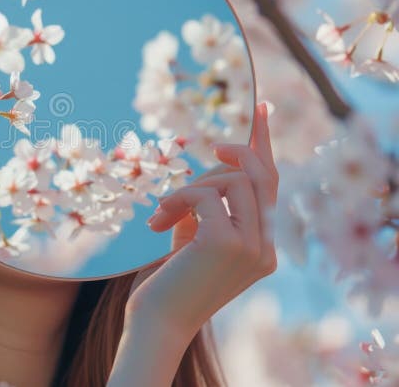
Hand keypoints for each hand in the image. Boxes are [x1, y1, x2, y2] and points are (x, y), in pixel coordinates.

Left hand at [107, 103, 278, 385]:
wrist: (157, 321)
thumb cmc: (171, 279)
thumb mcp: (197, 235)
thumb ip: (213, 205)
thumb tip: (218, 163)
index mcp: (263, 247)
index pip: (272, 187)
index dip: (265, 145)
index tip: (262, 108)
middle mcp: (266, 248)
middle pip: (259, 175)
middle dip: (233, 153)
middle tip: (210, 146)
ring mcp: (251, 246)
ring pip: (233, 180)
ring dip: (193, 185)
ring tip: (164, 212)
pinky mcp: (226, 242)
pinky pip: (204, 194)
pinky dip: (177, 199)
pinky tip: (158, 225)